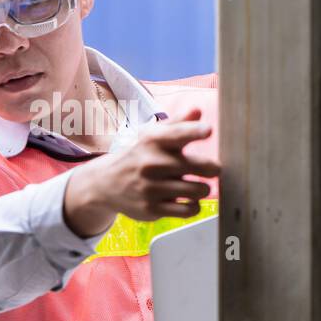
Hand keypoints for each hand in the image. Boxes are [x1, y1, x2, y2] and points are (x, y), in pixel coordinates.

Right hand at [63, 109, 220, 237]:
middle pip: (197, 166)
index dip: (194, 131)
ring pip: (196, 190)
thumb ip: (178, 124)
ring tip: (201, 187)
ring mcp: (150, 188)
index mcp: (153, 141)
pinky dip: (195, 206)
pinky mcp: (152, 208)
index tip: (209, 130)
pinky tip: (191, 200)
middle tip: (214, 169)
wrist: (106, 183)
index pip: (176, 134)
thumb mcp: (153, 137)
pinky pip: (187, 210)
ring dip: (204, 189)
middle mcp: (151, 163)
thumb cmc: (139, 156)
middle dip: (213, 168)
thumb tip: (198, 110)